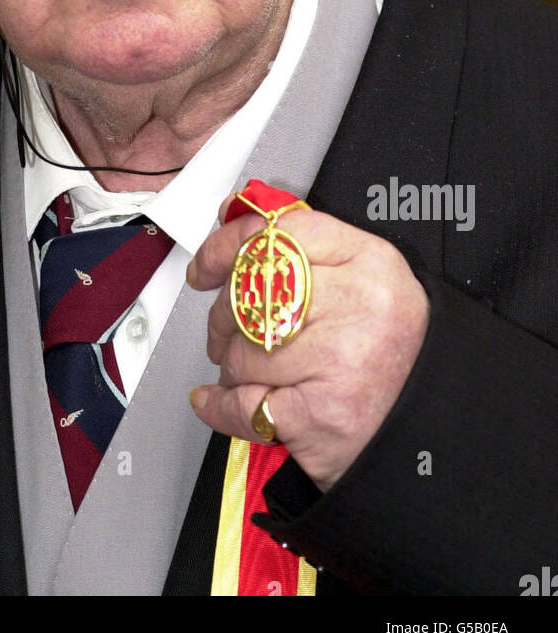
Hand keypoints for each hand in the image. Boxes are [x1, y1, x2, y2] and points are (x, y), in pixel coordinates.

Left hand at [186, 197, 430, 491]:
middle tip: (229, 331)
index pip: (278, 234)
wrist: (428, 417)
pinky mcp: (323, 415)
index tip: (206, 267)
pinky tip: (216, 400)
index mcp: (370, 261)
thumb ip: (300, 244)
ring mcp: (342, 361)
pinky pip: (243, 404)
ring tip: (253, 371)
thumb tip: (231, 216)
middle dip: (225, 316)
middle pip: (252, 292)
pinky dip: (220, 405)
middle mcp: (360, 305)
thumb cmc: (385, 344)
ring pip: (243, 350)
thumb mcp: (361, 274)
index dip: (227, 247)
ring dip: (231, 366)